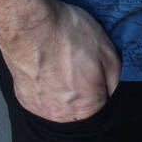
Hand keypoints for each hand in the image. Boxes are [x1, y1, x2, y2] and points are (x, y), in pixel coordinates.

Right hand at [0, 0, 121, 122]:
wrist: (29, 25)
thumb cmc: (66, 35)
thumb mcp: (108, 53)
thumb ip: (116, 82)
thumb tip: (115, 96)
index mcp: (87, 108)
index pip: (104, 110)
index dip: (103, 88)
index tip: (98, 73)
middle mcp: (63, 116)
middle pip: (82, 110)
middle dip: (85, 90)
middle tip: (79, 66)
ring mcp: (42, 109)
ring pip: (62, 106)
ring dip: (65, 90)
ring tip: (62, 65)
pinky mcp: (26, 100)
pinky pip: (43, 99)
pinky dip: (47, 86)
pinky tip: (48, 66)